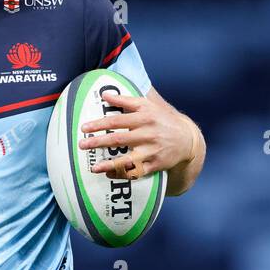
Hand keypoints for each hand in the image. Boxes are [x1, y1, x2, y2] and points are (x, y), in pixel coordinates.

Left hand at [78, 90, 195, 180]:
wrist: (187, 139)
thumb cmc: (162, 120)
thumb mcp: (148, 105)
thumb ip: (125, 100)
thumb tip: (105, 94)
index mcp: (144, 117)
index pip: (117, 120)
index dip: (99, 124)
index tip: (84, 128)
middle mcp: (148, 134)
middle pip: (119, 139)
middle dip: (98, 142)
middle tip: (82, 145)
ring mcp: (151, 151)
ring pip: (127, 160)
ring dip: (109, 164)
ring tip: (94, 168)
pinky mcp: (155, 165)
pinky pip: (136, 173)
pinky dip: (122, 174)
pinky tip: (109, 174)